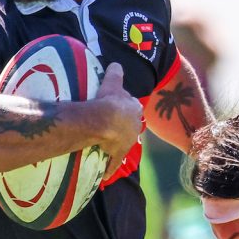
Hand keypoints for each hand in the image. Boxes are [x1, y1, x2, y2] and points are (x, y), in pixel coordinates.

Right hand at [88, 63, 144, 178]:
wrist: (103, 120)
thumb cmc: (108, 100)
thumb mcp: (112, 83)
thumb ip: (115, 73)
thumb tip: (116, 63)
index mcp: (135, 109)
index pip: (132, 107)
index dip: (124, 107)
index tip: (116, 108)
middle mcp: (134, 127)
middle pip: (129, 126)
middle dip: (122, 127)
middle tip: (110, 126)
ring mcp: (126, 142)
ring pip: (122, 144)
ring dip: (116, 145)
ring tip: (106, 144)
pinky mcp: (117, 155)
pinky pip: (113, 163)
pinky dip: (109, 168)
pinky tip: (105, 175)